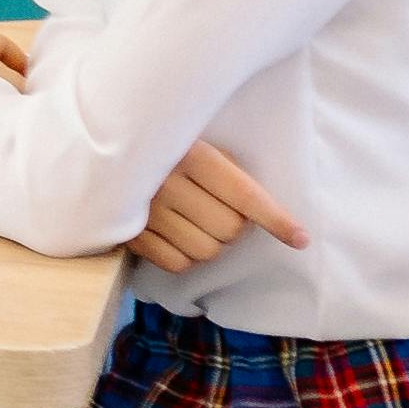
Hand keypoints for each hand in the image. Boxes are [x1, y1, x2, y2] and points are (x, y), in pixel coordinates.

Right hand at [133, 140, 305, 271]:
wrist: (107, 148)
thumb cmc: (167, 147)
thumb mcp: (200, 143)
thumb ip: (228, 170)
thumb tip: (262, 212)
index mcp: (191, 155)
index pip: (245, 196)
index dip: (276, 220)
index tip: (300, 239)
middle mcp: (166, 183)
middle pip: (229, 229)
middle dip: (234, 226)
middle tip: (219, 209)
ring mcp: (144, 211)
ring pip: (206, 251)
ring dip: (211, 243)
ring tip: (197, 224)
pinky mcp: (128, 234)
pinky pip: (176, 264)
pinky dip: (185, 257)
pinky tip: (178, 237)